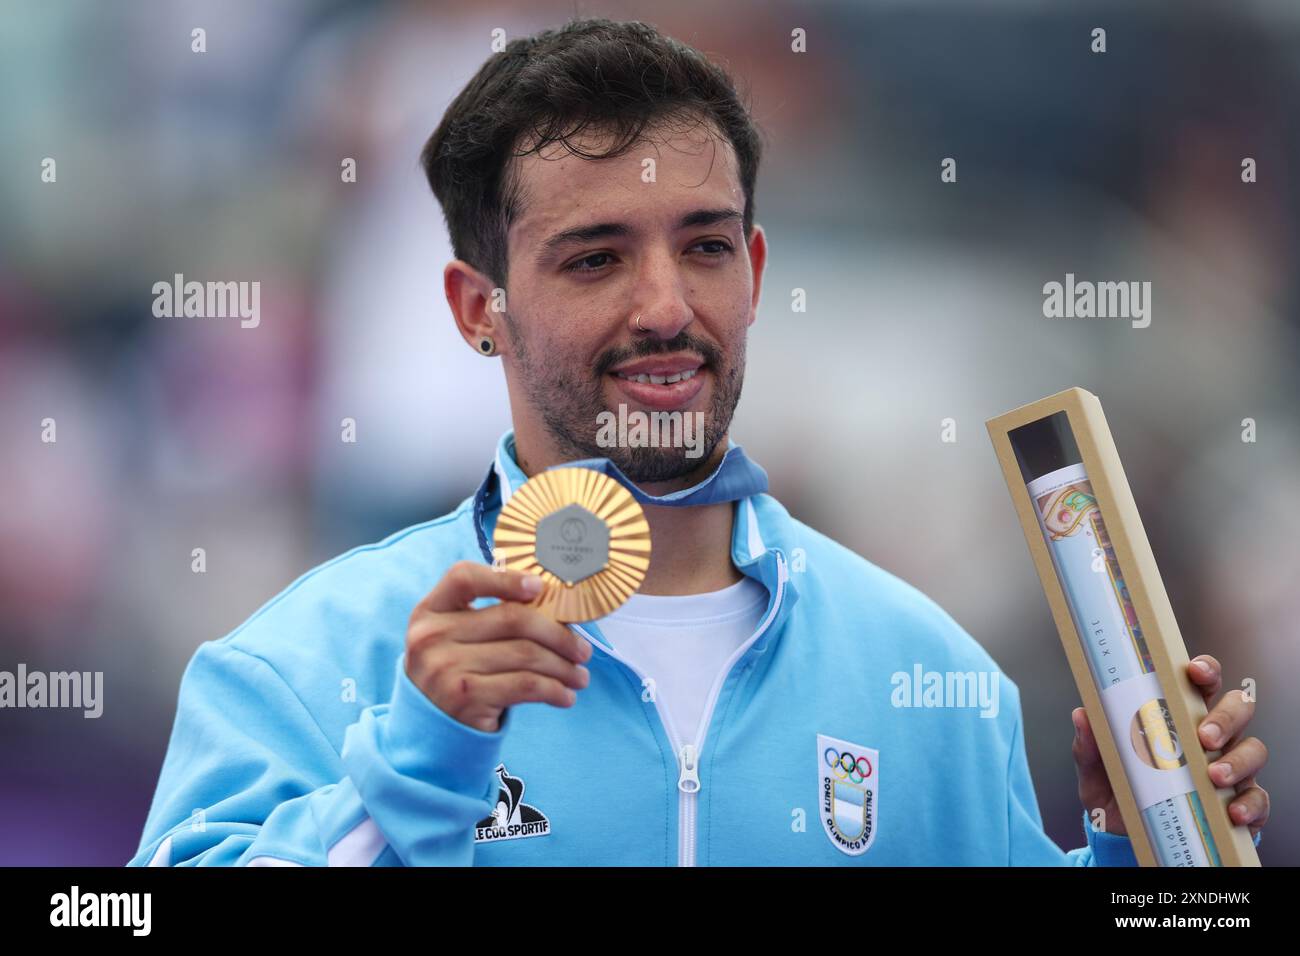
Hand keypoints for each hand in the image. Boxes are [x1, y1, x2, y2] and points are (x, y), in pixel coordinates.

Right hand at [405, 561, 591, 732]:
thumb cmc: (457, 671)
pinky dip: (554, 690)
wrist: (430, 728)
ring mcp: (446, 669)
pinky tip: (566, 696)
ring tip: (580, 676)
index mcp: (430, 611)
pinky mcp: (465, 699)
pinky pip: (525, 685)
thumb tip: (556, 608)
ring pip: (526, 654)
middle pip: (511, 618)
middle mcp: (431, 637)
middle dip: (558, 634)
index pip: (464, 577)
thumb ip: (490, 616)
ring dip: (563, 666)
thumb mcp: (457, 637)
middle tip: (583, 650)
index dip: (505, 578)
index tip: (540, 587)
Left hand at [1072, 654, 1268, 839]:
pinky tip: (1233, 812)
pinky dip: (1250, 804)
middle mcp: (1208, 737)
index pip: (1199, 682)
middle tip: (1203, 735)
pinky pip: (1258, 799)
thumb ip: (1089, 746)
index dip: (1205, 670)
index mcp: (1176, 716)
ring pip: (1253, 750)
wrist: (1121, 836)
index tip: (1195, 671)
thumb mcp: (1094, 770)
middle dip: (1225, 717)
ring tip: (1213, 776)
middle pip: (1237, 709)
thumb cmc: (1114, 789)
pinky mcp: (1238, 802)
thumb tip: (1082, 715)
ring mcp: (1227, 768)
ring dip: (1237, 760)